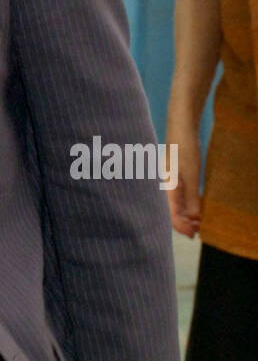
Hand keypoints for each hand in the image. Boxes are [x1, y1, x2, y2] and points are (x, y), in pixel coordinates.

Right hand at [165, 122, 201, 237]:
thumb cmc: (184, 149)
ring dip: (185, 215)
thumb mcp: (192, 175)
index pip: (171, 215)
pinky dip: (185, 205)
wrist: (180, 127)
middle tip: (199, 229)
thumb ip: (192, 198)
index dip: (182, 227)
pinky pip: (175, 197)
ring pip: (173, 205)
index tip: (194, 234)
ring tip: (199, 221)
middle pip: (170, 213)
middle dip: (184, 223)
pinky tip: (193, 208)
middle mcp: (162, 186)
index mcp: (165, 187)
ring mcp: (166, 181)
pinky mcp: (171, 177)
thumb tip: (194, 218)